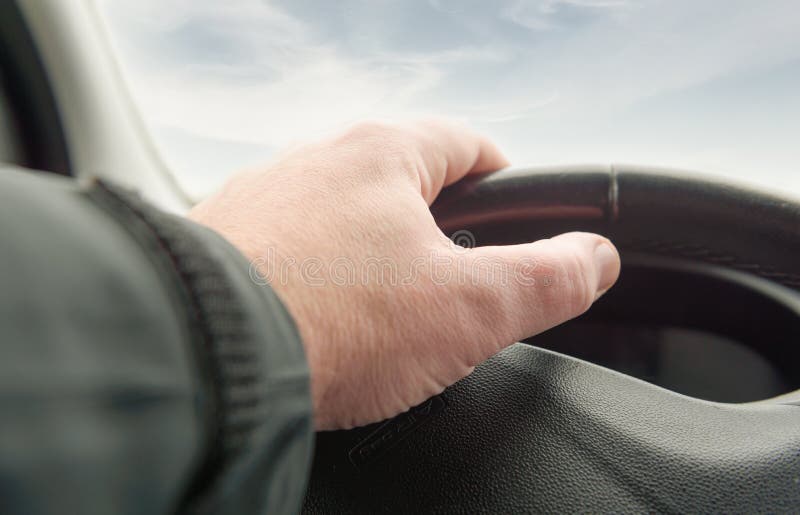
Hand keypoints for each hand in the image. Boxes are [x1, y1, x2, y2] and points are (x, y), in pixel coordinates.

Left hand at [189, 120, 619, 429]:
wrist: (203, 353)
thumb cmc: (333, 320)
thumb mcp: (470, 308)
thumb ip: (547, 279)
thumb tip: (594, 258)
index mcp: (382, 156)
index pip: (465, 145)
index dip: (502, 177)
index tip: (514, 209)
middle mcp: (315, 160)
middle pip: (397, 177)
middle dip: (432, 222)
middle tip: (450, 277)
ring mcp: (261, 198)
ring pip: (336, 210)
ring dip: (365, 246)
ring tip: (379, 302)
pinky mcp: (221, 240)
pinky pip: (284, 245)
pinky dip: (309, 271)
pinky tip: (313, 313)